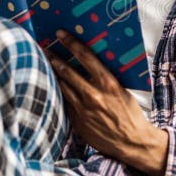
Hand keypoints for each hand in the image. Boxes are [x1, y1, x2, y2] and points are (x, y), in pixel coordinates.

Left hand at [44, 29, 167, 175]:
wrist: (131, 142)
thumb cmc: (130, 113)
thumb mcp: (123, 91)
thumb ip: (107, 79)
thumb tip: (93, 64)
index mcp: (108, 83)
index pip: (86, 57)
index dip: (72, 43)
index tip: (61, 34)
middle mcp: (93, 94)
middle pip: (67, 71)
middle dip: (54, 57)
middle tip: (44, 47)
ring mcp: (83, 109)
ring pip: (62, 86)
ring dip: (52, 73)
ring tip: (44, 63)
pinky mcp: (77, 121)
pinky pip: (64, 102)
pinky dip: (58, 92)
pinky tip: (51, 86)